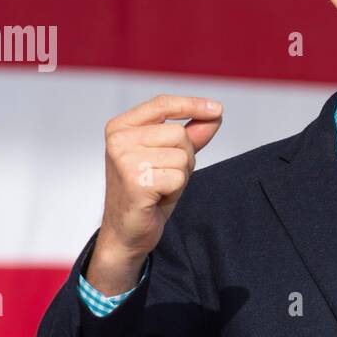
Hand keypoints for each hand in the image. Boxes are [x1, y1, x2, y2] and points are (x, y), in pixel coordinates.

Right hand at [88, 94, 221, 293]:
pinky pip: (178, 177)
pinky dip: (175, 191)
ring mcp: (124, 159)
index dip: (192, 104)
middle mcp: (118, 139)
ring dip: (180, 176)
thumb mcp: (170, 158)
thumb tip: (215, 114)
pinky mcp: (136, 180)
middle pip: (178, 133)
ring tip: (159, 188)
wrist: (127, 232)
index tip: (218, 109)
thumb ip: (190, 135)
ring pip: (181, 156)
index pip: (162, 104)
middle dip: (184, 157)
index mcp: (121, 127)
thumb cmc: (147, 193)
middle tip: (163, 176)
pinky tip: (156, 199)